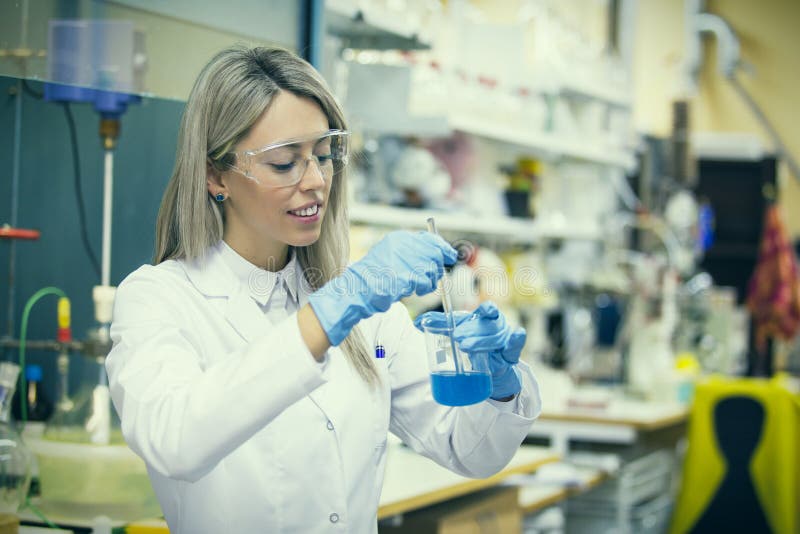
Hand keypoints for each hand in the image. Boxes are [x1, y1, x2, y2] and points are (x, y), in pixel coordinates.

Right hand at [309, 231, 456, 345]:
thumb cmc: (374, 277)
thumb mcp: (392, 256)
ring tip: (415, 286)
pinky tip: (411, 290)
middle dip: (437, 267)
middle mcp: (403, 244)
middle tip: (435, 277)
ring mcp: (404, 260)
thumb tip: (440, 254)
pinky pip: (425, 283)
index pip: (429, 238)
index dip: (442, 248)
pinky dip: (422, 289)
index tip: (450, 256)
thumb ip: (412, 253)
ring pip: (432, 269)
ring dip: (429, 281)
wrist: (357, 290)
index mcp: (398, 238)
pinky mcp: (406, 276)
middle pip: (434, 253)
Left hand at [415, 301, 524, 399]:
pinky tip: (518, 333)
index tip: (483, 309)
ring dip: (482, 341)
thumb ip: (440, 326)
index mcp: (485, 320)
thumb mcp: (458, 335)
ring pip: (497, 337)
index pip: (485, 312)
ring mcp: (504, 342)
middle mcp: (497, 327)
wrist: (492, 373)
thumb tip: (417, 321)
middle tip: (457, 338)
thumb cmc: (475, 348)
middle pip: (489, 325)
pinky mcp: (510, 358)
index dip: (484, 310)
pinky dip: (516, 340)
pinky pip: (514, 348)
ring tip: (465, 347)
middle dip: (473, 330)